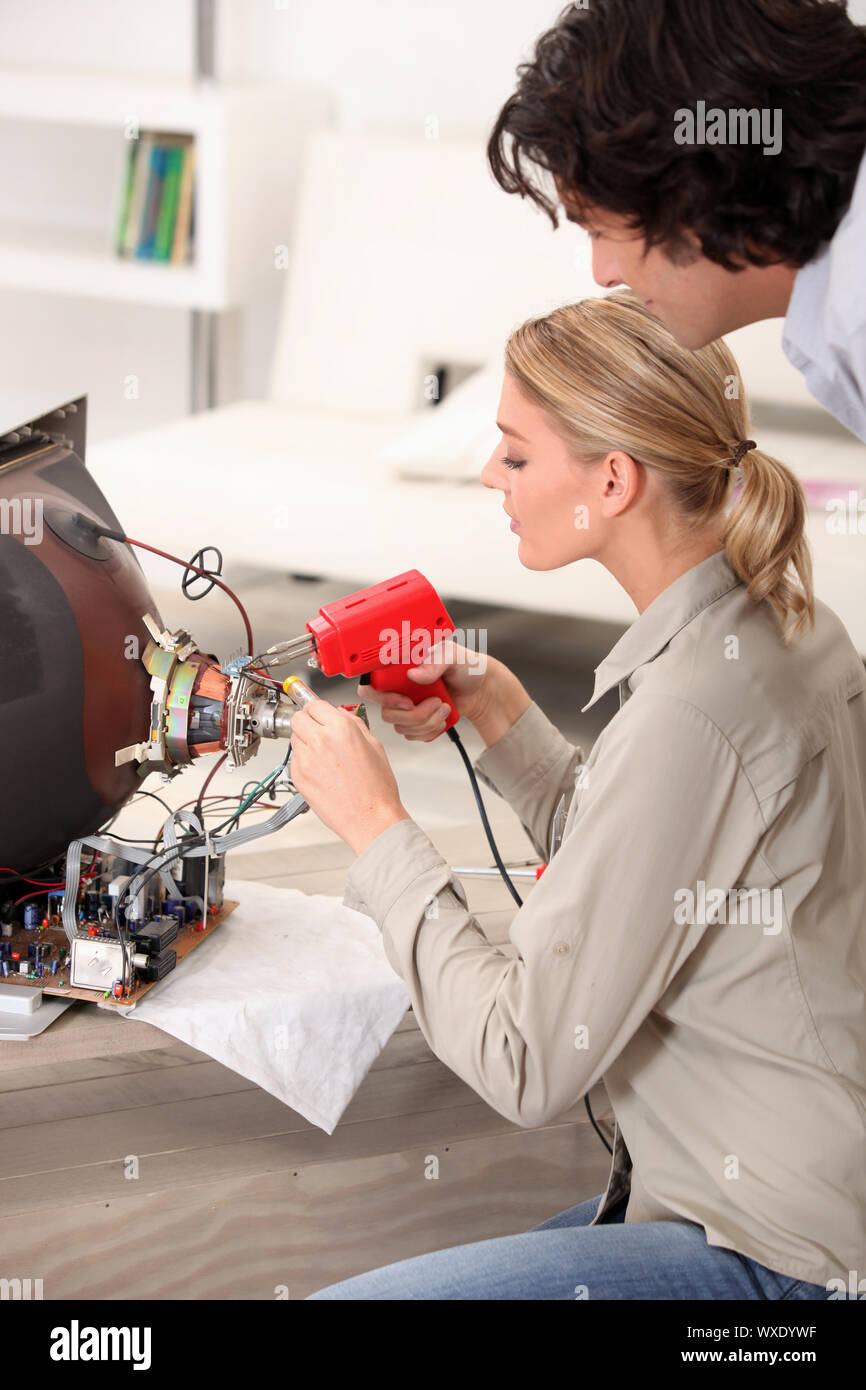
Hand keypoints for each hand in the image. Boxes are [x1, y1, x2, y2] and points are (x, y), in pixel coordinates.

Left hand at [288, 698, 410, 854]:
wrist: (370, 819)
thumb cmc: (377, 788)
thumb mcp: (374, 746)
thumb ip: (354, 725)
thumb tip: (340, 714)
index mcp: (342, 728)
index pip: (314, 704)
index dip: (317, 710)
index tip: (316, 712)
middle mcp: (321, 740)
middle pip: (298, 718)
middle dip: (307, 722)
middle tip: (317, 732)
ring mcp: (306, 759)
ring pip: (294, 738)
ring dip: (304, 742)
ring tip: (323, 756)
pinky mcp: (298, 777)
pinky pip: (294, 760)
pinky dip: (303, 762)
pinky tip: (321, 772)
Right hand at [361, 636, 499, 741]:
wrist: (481, 689)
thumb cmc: (466, 666)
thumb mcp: (453, 655)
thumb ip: (434, 661)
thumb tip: (414, 673)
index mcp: (399, 667)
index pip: (370, 685)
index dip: (382, 698)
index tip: (407, 701)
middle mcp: (398, 688)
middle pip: (386, 712)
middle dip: (415, 714)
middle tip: (435, 702)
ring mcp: (405, 707)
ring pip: (400, 726)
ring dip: (427, 721)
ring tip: (444, 706)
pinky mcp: (414, 722)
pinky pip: (411, 735)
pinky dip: (430, 730)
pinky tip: (442, 717)